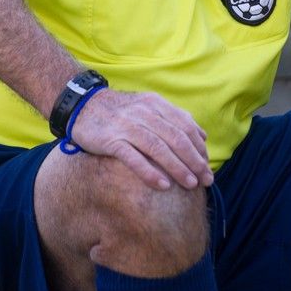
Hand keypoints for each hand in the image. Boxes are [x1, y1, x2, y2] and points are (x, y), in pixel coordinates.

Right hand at [70, 88, 214, 190]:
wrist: (82, 105)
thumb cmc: (119, 112)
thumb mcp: (148, 107)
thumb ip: (174, 119)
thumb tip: (202, 135)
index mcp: (156, 104)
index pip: (185, 126)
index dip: (199, 148)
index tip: (207, 167)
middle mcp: (144, 112)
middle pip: (176, 138)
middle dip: (194, 161)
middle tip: (206, 180)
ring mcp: (127, 125)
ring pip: (159, 148)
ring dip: (178, 168)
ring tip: (191, 185)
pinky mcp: (111, 139)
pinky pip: (134, 157)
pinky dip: (150, 172)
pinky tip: (163, 185)